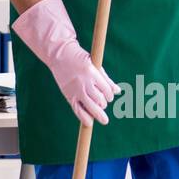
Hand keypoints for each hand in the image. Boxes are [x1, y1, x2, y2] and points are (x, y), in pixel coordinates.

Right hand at [11, 0, 119, 127]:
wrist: (60, 56)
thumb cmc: (80, 59)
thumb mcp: (95, 66)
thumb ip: (107, 79)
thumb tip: (118, 91)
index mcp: (93, 74)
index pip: (107, 91)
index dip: (110, 95)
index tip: (108, 95)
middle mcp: (85, 83)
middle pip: (101, 101)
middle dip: (104, 103)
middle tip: (102, 102)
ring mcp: (76, 91)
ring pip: (92, 107)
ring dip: (98, 112)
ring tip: (99, 111)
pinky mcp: (69, 96)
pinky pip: (78, 111)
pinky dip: (85, 118)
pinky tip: (90, 122)